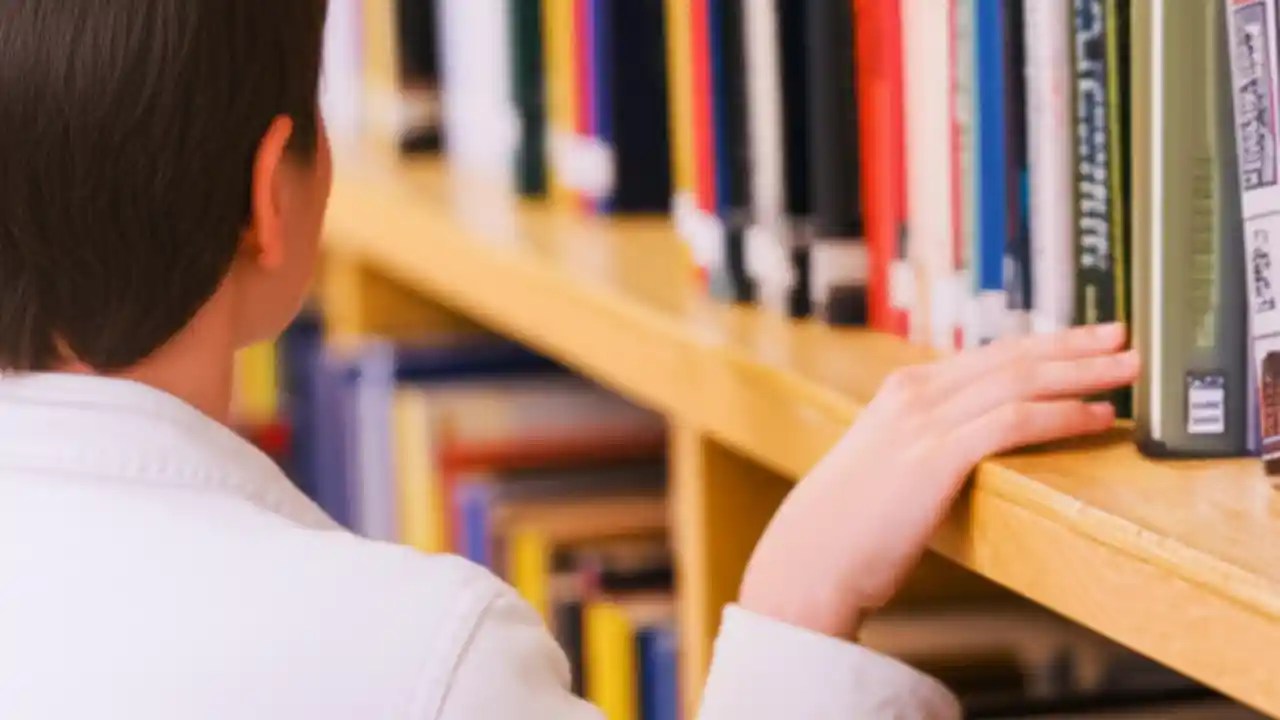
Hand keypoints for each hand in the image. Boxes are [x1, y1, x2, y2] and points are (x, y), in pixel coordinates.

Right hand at [738, 323, 1138, 638]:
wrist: (812, 555)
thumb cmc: (852, 525)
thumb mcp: (888, 465)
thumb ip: (927, 443)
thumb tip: (977, 446)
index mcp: (903, 389)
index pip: (989, 355)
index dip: (1043, 343)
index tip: (1085, 339)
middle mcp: (915, 393)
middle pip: (1011, 356)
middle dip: (1073, 344)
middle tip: (1122, 335)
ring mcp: (924, 421)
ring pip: (1019, 381)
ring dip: (1080, 372)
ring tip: (1127, 370)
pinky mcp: (936, 456)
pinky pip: (1012, 422)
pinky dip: (1059, 415)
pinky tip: (1094, 417)